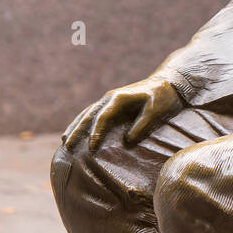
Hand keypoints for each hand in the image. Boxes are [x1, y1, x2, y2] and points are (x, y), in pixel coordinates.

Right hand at [62, 77, 180, 151]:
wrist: (168, 83)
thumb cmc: (163, 97)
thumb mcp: (156, 111)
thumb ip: (142, 125)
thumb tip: (127, 141)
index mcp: (119, 99)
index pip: (103, 117)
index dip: (96, 133)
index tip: (91, 148)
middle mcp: (110, 98)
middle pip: (88, 115)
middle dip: (77, 131)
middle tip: (67, 146)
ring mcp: (109, 100)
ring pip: (87, 114)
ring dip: (75, 127)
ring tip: (64, 141)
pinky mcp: (112, 105)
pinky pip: (93, 114)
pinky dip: (83, 123)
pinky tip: (76, 132)